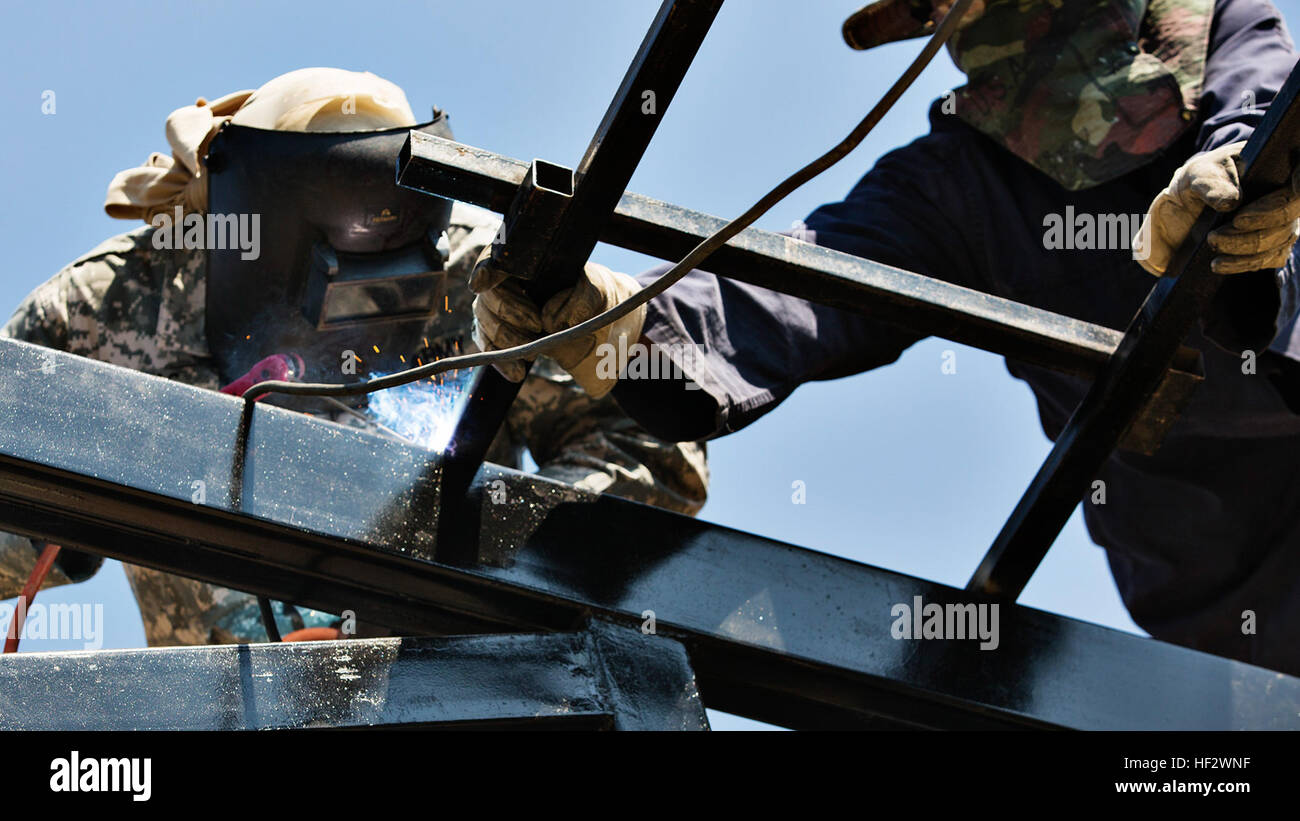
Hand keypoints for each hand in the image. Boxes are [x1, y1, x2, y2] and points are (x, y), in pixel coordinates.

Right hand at [469, 246, 645, 396]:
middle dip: (508, 313)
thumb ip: (580, 299)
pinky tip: (517, 373)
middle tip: (538, 327)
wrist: (594, 321)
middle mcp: (504, 282)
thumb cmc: (591, 296)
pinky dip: (501, 361)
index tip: (482, 283)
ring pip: (484, 322)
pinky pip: (489, 347)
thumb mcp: (596, 291)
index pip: (495, 259)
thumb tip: (549, 321)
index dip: (486, 270)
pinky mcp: (499, 334)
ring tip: (532, 354)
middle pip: (488, 296)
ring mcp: (497, 309)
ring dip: (506, 341)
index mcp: (525, 262)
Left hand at [1136, 141, 1299, 275]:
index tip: (1267, 203)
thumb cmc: (1199, 180)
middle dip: (1251, 231)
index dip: (1292, 188)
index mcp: (1277, 167)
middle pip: (1287, 217)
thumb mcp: (1197, 175)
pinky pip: (1269, 258)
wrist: (1186, 205)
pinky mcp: (1272, 244)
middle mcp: (1288, 194)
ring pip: (1279, 241)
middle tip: (1214, 236)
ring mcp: (1283, 220)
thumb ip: (1211, 184)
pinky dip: (1244, 263)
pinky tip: (1220, 264)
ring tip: (1212, 245)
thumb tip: (1231, 202)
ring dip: (1244, 249)